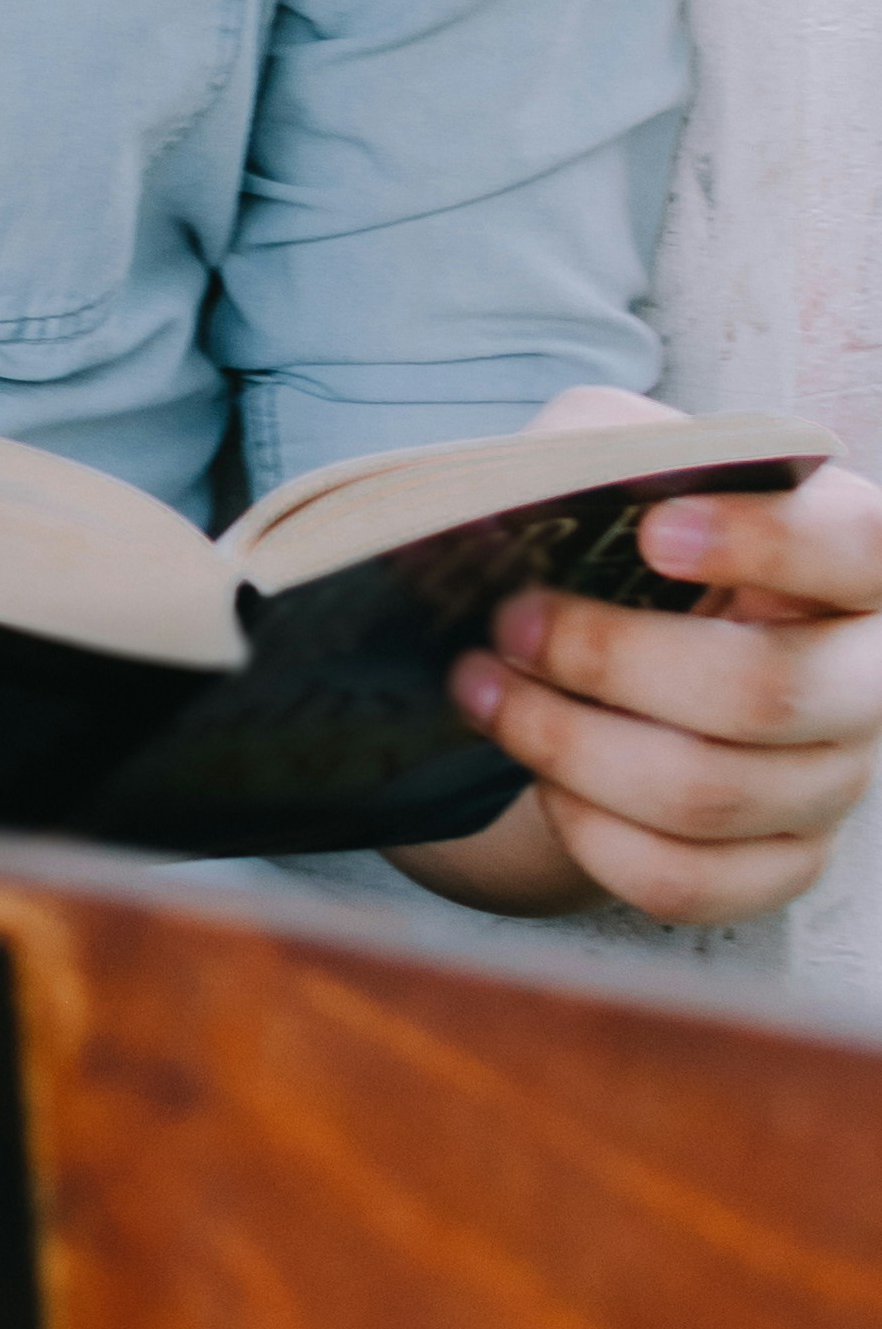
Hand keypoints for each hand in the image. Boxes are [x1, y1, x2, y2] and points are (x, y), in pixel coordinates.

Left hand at [426, 388, 881, 925]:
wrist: (609, 664)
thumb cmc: (623, 547)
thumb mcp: (613, 461)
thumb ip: (604, 450)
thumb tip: (557, 485)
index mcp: (850, 561)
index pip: (864, 547)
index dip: (772, 543)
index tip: (653, 533)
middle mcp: (865, 676)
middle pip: (766, 692)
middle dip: (609, 659)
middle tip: (511, 624)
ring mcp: (832, 781)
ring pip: (707, 793)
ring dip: (568, 743)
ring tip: (484, 690)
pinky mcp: (780, 865)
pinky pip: (685, 878)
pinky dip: (590, 831)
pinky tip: (539, 776)